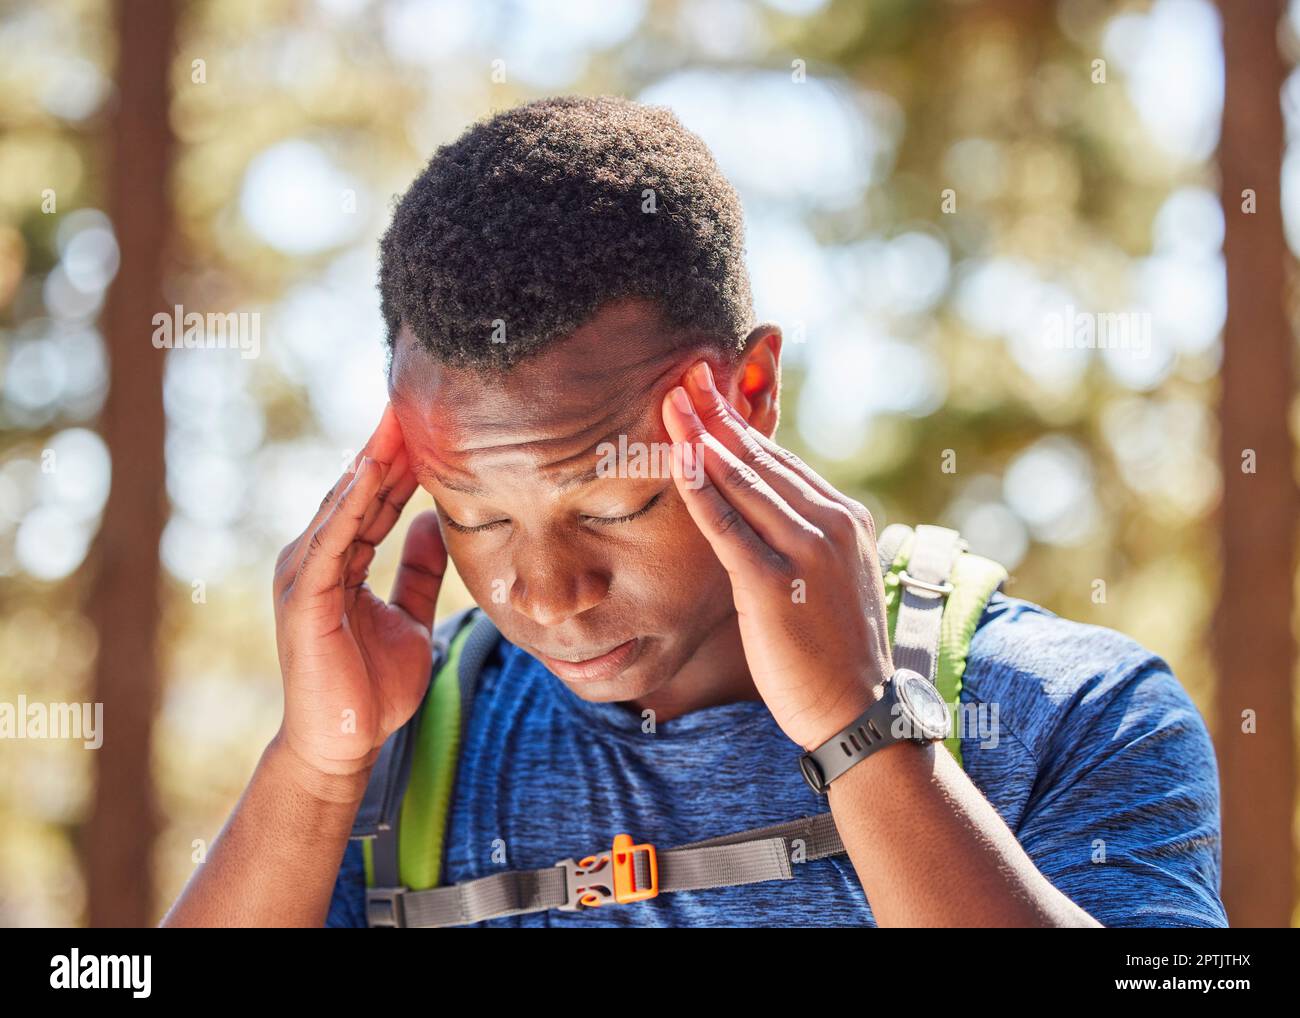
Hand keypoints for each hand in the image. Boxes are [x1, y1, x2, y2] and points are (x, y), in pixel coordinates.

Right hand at [272, 404, 444, 780]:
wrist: (345, 745)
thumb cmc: (372, 688)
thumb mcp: (409, 618)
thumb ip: (417, 572)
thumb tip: (432, 523)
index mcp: (338, 562)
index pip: (373, 499)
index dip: (401, 461)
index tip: (431, 423)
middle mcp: (315, 559)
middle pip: (355, 491)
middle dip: (385, 448)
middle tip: (416, 402)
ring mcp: (304, 576)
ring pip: (342, 507)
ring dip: (369, 465)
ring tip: (398, 423)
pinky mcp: (305, 600)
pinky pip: (331, 544)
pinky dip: (350, 507)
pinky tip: (371, 475)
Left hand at [661, 361, 891, 750]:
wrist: (859, 712)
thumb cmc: (832, 650)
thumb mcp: (825, 578)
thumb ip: (799, 537)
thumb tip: (756, 508)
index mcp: (844, 517)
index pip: (780, 459)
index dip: (739, 421)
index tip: (709, 388)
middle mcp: (832, 523)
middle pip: (761, 457)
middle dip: (718, 413)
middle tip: (683, 373)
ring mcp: (807, 550)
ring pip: (744, 481)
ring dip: (703, 436)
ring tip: (672, 399)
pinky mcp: (777, 583)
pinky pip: (729, 526)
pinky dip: (701, 489)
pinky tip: (678, 458)